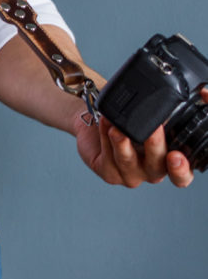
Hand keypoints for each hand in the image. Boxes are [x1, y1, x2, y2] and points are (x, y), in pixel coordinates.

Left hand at [72, 89, 207, 187]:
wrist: (96, 123)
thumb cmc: (126, 121)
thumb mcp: (146, 117)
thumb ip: (157, 115)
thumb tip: (161, 103)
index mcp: (167, 159)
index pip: (181, 174)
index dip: (181, 169)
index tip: (176, 156)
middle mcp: (151, 170)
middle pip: (157, 166)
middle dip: (154, 145)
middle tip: (153, 129)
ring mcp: (130, 174)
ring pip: (128, 161)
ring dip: (121, 141)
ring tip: (116, 126)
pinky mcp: (109, 173)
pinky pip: (108, 157)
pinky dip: (105, 137)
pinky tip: (105, 123)